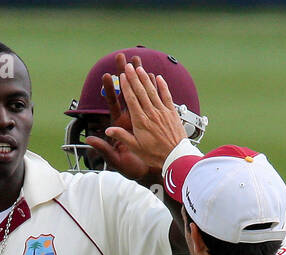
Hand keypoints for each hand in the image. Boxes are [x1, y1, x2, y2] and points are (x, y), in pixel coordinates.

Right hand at [86, 56, 186, 182]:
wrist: (176, 157)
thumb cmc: (154, 155)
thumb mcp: (135, 148)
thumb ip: (122, 137)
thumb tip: (108, 130)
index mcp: (140, 122)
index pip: (131, 100)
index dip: (126, 87)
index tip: (122, 76)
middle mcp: (151, 113)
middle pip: (141, 92)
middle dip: (134, 77)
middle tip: (128, 65)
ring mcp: (163, 111)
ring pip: (152, 91)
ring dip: (145, 78)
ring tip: (139, 67)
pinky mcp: (172, 112)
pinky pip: (166, 96)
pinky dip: (162, 86)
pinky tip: (158, 77)